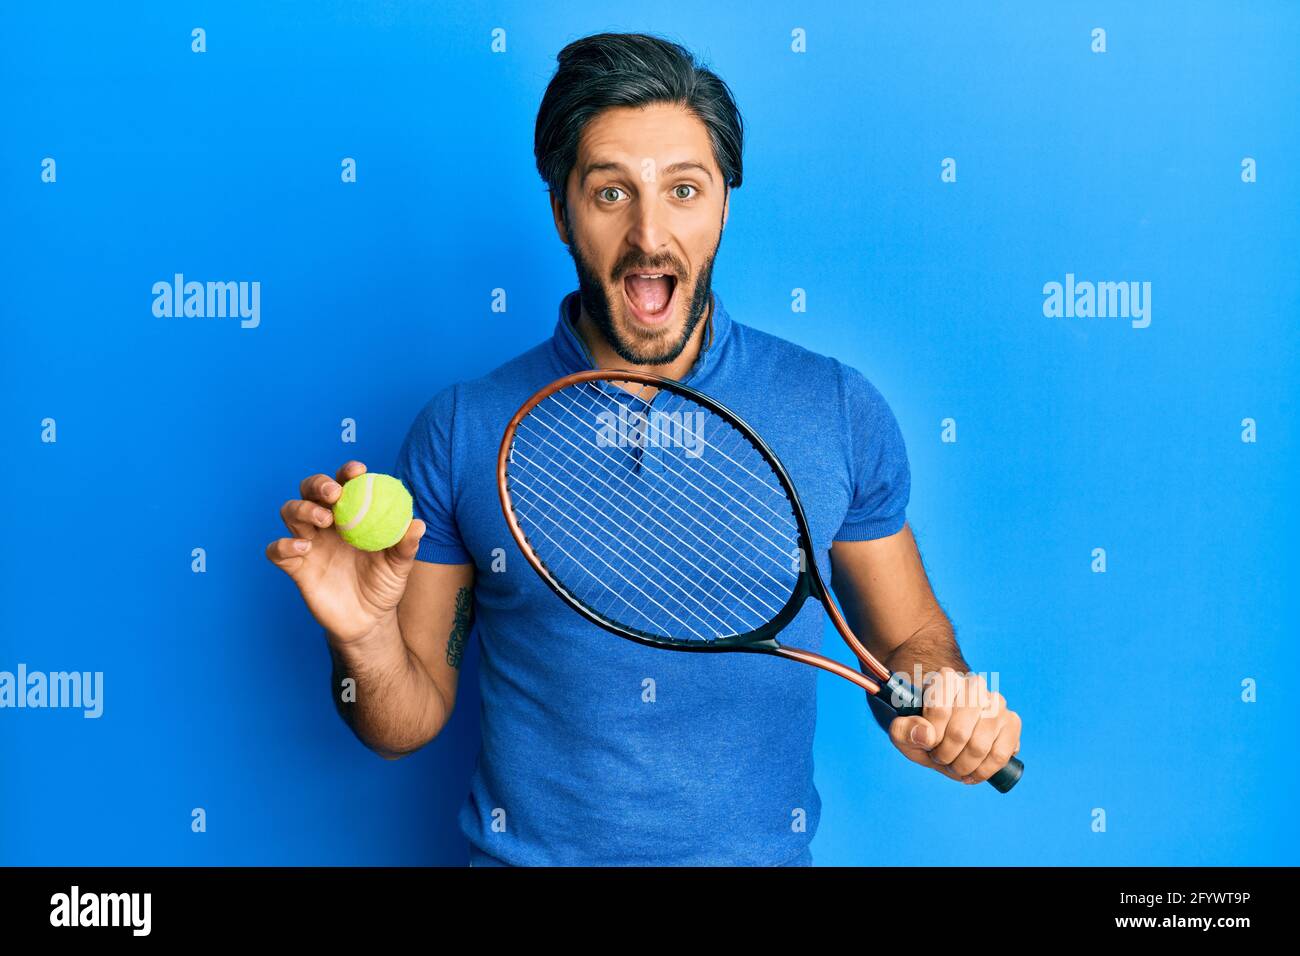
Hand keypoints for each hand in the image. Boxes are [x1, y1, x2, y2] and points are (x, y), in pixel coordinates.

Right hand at [265, 460, 425, 645]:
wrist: (368, 620)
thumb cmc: (384, 585)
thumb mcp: (399, 565)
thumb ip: (406, 545)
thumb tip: (418, 524)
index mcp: (351, 515)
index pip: (343, 484)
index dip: (346, 472)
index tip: (358, 471)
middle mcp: (325, 524)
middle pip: (309, 490)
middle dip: (318, 484)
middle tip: (335, 494)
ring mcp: (308, 543)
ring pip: (290, 511)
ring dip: (303, 509)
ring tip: (325, 521)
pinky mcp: (295, 566)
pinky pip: (277, 550)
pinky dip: (284, 544)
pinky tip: (304, 548)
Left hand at [887, 667, 1021, 785]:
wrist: (948, 734)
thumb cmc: (924, 730)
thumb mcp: (903, 731)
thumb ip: (904, 730)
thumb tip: (927, 735)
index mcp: (945, 678)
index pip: (939, 709)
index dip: (932, 736)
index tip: (928, 743)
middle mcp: (974, 685)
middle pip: (959, 732)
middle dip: (946, 755)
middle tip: (940, 757)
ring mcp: (996, 703)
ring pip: (980, 746)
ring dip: (963, 766)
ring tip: (955, 765)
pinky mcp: (1012, 722)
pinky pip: (1000, 755)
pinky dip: (983, 771)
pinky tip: (972, 772)